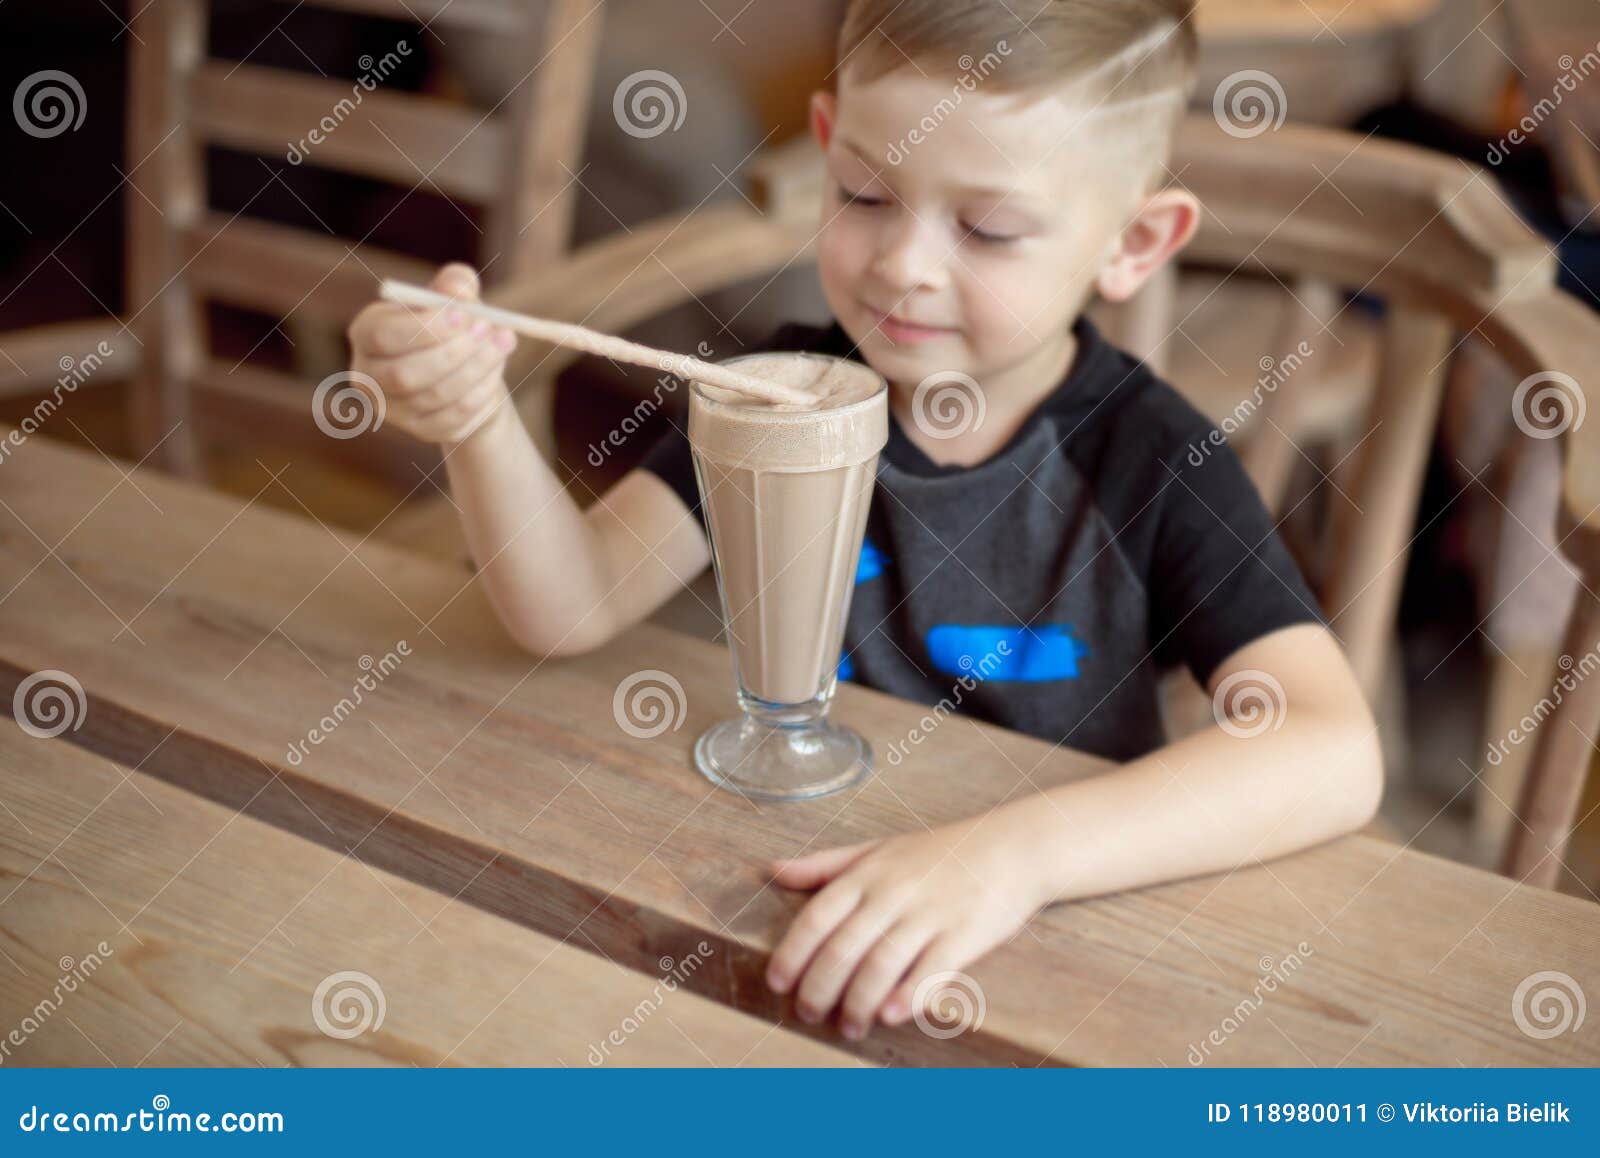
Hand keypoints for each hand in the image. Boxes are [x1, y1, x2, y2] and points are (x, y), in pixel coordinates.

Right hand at [346, 263, 516, 444]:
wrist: (468, 368)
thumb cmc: (454, 324)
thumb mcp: (455, 297)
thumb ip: (455, 284)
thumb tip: (459, 290)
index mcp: (366, 333)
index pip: (382, 336)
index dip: (424, 327)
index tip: (464, 314)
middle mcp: (368, 375)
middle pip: (404, 374)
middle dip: (455, 352)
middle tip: (491, 331)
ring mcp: (392, 409)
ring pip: (435, 396)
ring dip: (476, 368)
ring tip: (504, 342)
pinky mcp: (422, 430)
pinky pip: (454, 416)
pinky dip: (481, 391)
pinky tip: (496, 369)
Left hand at [764, 809, 1048, 1039]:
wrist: (1012, 846)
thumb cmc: (939, 851)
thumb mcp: (878, 848)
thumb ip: (825, 864)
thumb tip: (772, 870)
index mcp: (867, 872)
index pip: (817, 917)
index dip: (792, 953)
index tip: (777, 983)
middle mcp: (893, 892)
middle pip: (843, 948)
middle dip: (818, 988)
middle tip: (808, 1014)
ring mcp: (929, 913)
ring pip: (880, 965)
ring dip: (857, 1003)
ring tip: (848, 1028)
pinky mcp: (964, 934)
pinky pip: (930, 971)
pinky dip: (906, 996)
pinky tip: (889, 1016)